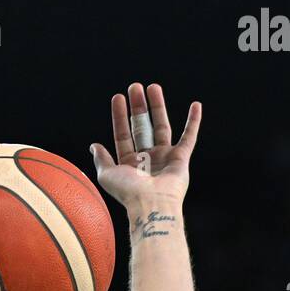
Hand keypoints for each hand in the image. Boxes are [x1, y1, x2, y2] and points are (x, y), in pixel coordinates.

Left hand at [91, 83, 200, 209]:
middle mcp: (146, 159)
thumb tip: (94, 146)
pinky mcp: (181, 159)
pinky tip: (195, 105)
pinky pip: (189, 137)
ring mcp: (164, 158)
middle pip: (141, 126)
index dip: (119, 115)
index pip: (122, 134)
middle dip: (138, 107)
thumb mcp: (107, 174)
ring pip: (161, 126)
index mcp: (128, 163)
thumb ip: (101, 159)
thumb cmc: (128, 192)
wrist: (151, 204)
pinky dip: (193, 121)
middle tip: (135, 87)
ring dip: (158, 106)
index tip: (118, 97)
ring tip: (153, 87)